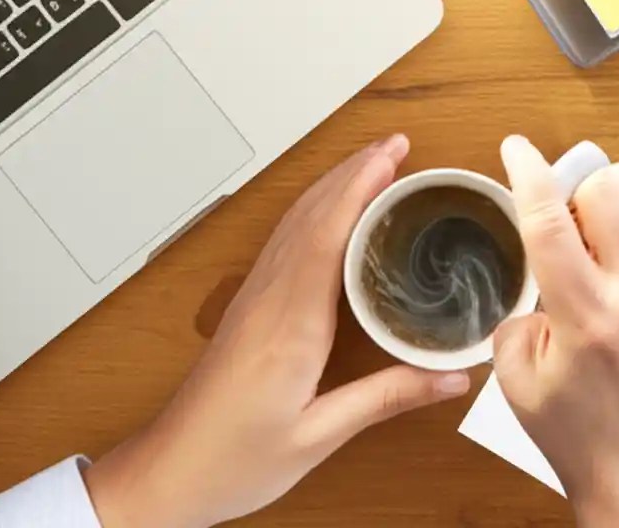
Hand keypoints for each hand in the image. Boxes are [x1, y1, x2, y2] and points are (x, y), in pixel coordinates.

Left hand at [84, 135, 470, 527]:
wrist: (169, 471)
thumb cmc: (231, 458)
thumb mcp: (319, 436)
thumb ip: (386, 398)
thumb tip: (450, 377)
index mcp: (289, 325)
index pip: (329, 234)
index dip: (362, 187)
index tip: (393, 156)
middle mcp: (268, 300)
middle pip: (312, 215)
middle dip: (355, 172)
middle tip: (398, 146)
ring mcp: (254, 300)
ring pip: (295, 224)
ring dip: (334, 187)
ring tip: (373, 165)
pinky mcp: (249, 310)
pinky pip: (286, 244)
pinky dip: (315, 215)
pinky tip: (332, 215)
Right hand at [493, 136, 618, 527]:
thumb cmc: (572, 425)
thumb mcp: (515, 372)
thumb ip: (516, 305)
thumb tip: (537, 258)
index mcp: (587, 317)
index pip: (552, 221)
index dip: (528, 173)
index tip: (514, 148)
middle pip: (604, 187)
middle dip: (566, 185)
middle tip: (547, 214)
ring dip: (597, 192)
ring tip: (576, 232)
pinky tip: (601, 244)